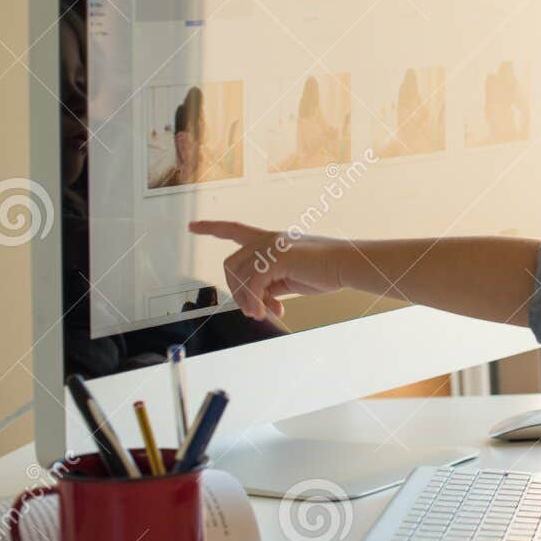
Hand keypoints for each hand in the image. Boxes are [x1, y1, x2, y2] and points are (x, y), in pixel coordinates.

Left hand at [188, 220, 342, 320]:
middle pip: (230, 264)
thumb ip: (269, 284)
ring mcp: (271, 245)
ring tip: (263, 314)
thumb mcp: (290, 278)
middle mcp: (267, 238)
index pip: (234, 229)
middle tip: (255, 311)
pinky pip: (252, 284)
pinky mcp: (276, 257)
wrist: (348, 265)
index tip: (192, 226)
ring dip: (246, 301)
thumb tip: (254, 301)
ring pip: (239, 276)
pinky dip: (255, 302)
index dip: (211, 227)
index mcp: (271, 239)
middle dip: (236, 291)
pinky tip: (268, 312)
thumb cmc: (326, 272)